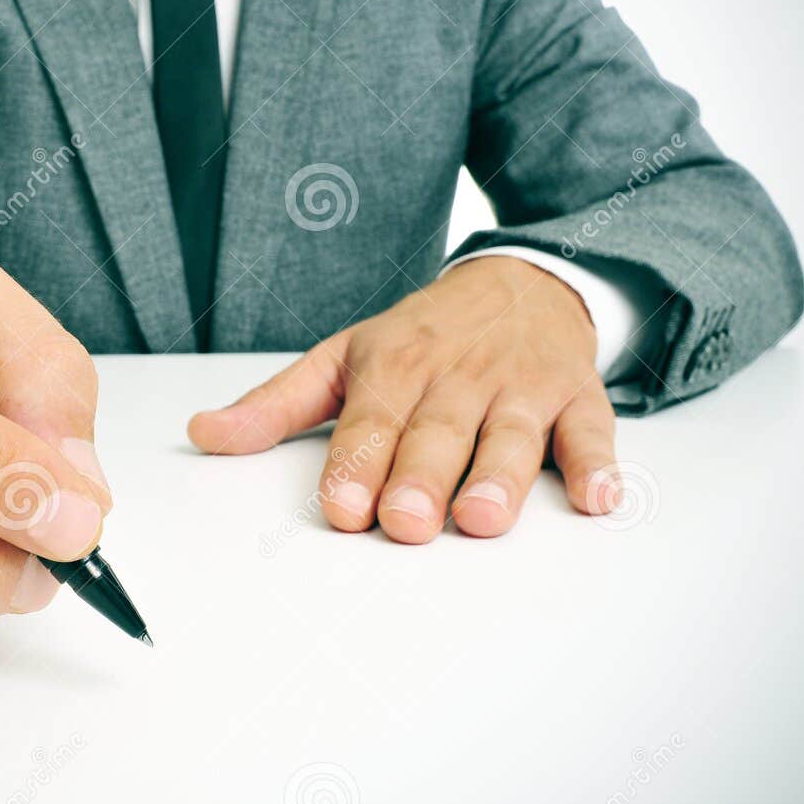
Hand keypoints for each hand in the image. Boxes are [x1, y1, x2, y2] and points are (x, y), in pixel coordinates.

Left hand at [188, 256, 618, 541]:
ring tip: (482, 518)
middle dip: (421, 476)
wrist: (523, 281)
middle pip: (438, 433)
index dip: (357, 463)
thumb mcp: (343, 357)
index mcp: (395, 365)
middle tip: (406, 522)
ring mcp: (521, 387)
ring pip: (511, 436)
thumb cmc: (423, 336)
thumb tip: (204, 435)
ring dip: (500, 478)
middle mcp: (458, 375)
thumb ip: (276, 404)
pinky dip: (599, 465)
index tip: (342, 509)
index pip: (371, 419)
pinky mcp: (578, 397)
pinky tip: (598, 499)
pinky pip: (591, 432)